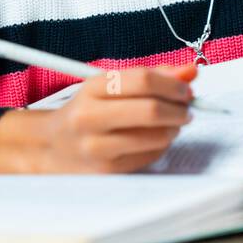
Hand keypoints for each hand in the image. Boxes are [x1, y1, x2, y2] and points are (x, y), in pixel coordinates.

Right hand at [0, 63, 197, 173]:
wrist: (51, 147)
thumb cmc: (88, 111)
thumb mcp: (110, 86)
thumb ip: (152, 76)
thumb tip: (191, 71)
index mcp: (92, 89)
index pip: (142, 79)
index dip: (173, 83)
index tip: (186, 88)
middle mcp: (90, 117)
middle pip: (151, 110)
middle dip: (180, 109)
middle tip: (187, 108)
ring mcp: (97, 147)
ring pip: (156, 136)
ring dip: (175, 129)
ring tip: (174, 123)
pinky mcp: (106, 171)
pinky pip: (150, 156)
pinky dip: (162, 146)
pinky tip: (156, 140)